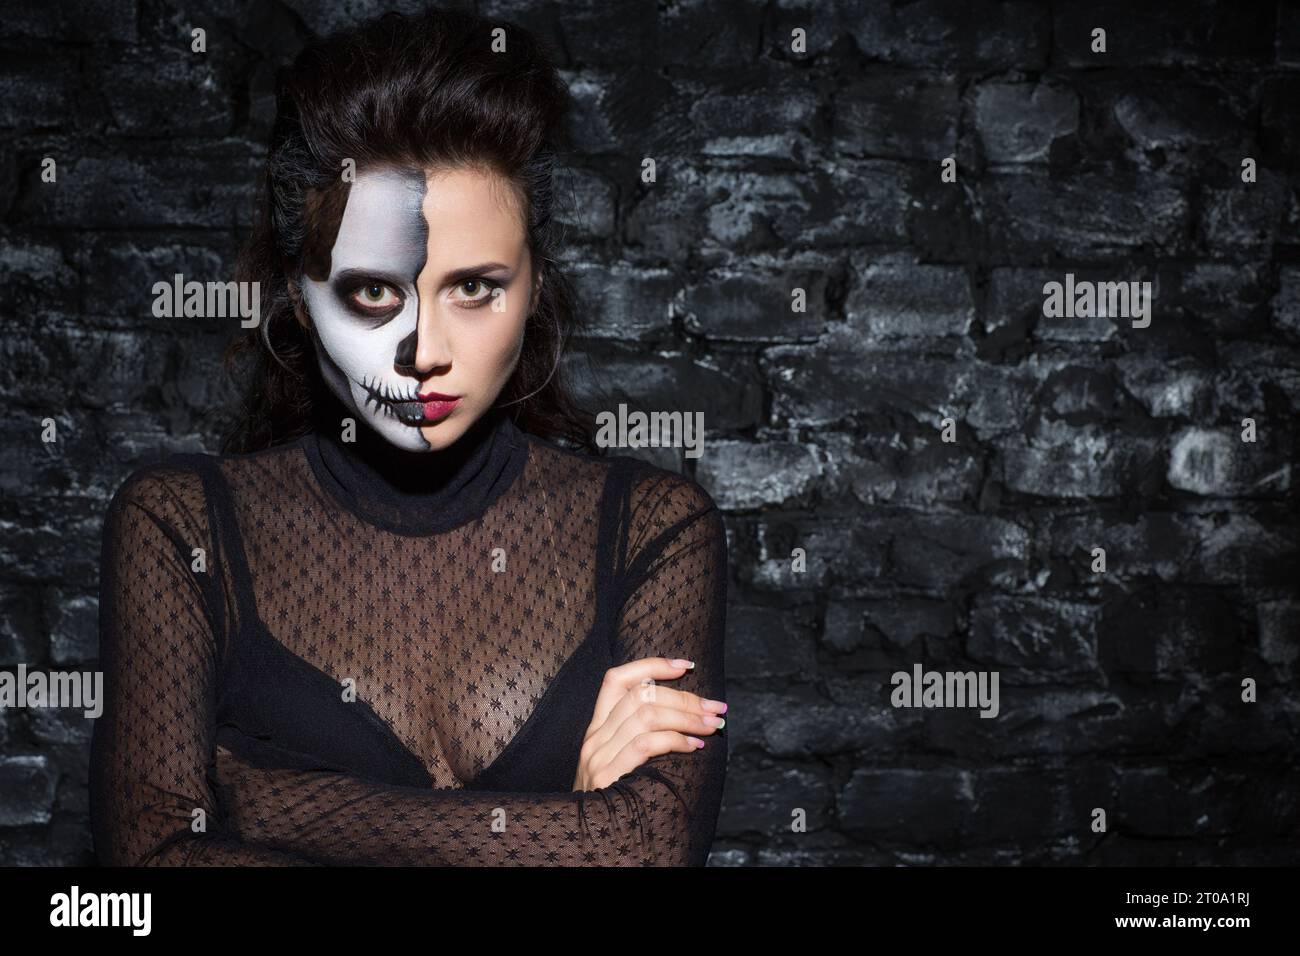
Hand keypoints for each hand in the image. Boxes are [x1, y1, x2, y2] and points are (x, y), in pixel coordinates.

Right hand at [571, 657, 726, 790]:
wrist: (588, 842)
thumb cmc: (614, 802)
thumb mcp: (619, 764)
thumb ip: (639, 738)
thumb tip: (685, 715)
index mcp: (596, 728)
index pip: (617, 679)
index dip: (652, 665)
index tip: (686, 666)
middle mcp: (594, 737)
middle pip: (642, 694)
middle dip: (686, 697)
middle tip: (716, 708)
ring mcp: (598, 756)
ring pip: (646, 714)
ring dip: (687, 716)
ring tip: (712, 726)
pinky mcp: (607, 776)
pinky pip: (645, 744)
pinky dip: (675, 740)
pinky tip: (695, 746)